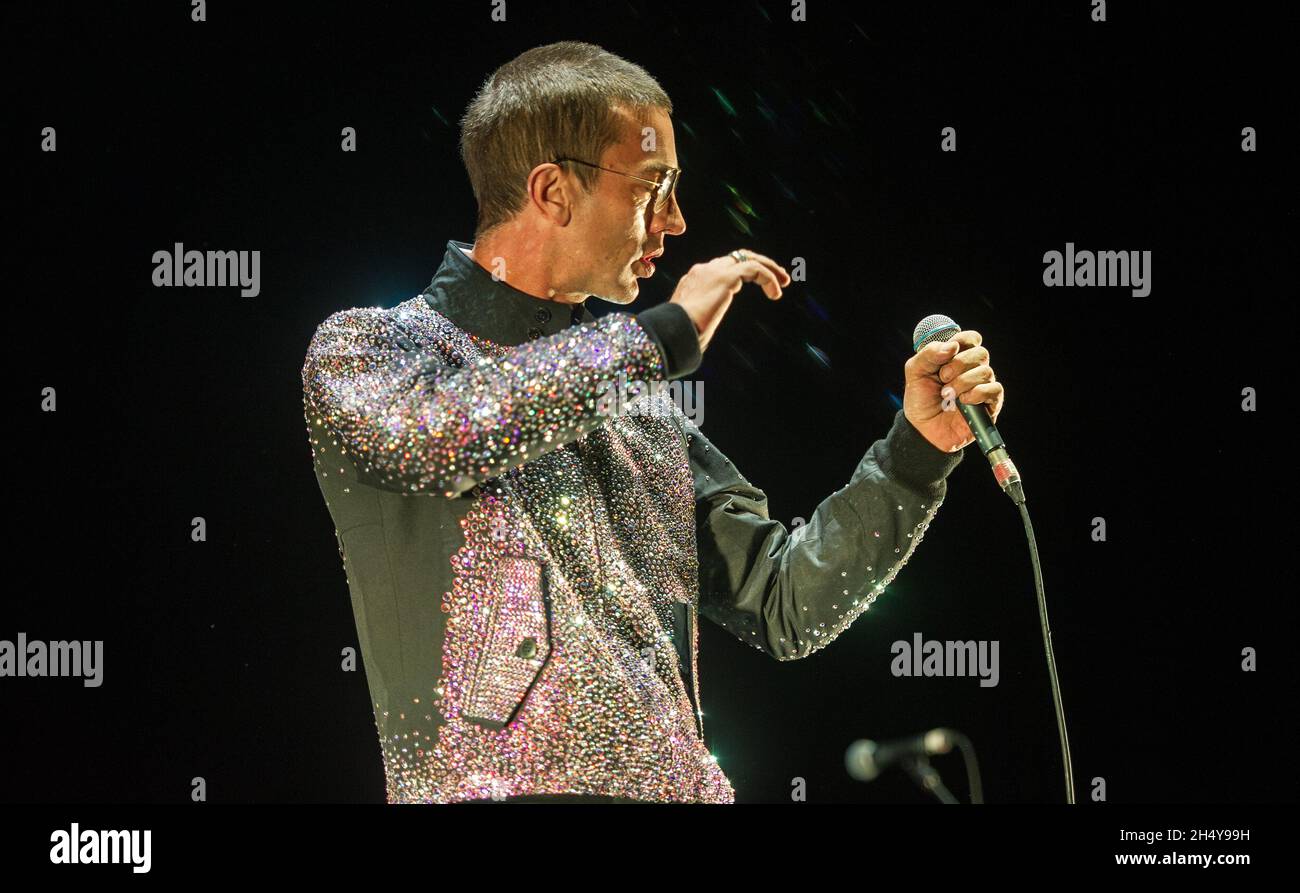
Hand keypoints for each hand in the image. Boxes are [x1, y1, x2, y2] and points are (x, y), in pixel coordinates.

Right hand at [669, 249, 790, 351]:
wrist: (673, 331)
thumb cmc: (678, 337)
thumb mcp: (690, 326)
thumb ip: (697, 324)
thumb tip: (697, 342)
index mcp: (693, 280)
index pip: (722, 268)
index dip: (742, 273)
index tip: (757, 286)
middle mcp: (703, 270)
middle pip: (737, 257)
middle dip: (760, 265)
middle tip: (778, 279)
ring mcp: (714, 271)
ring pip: (748, 258)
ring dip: (769, 269)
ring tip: (783, 284)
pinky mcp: (726, 277)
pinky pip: (754, 269)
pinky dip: (768, 278)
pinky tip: (775, 293)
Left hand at [902, 329, 1004, 452]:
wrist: (922, 429)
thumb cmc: (920, 399)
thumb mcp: (915, 372)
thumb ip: (929, 354)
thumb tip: (952, 345)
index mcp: (957, 358)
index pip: (971, 339)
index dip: (962, 341)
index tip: (947, 353)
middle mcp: (973, 370)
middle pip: (981, 353)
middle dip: (959, 364)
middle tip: (942, 378)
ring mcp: (983, 386)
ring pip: (986, 372)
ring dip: (962, 382)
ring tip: (947, 395)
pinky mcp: (990, 404)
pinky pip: (994, 390)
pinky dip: (977, 393)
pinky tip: (963, 401)